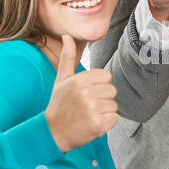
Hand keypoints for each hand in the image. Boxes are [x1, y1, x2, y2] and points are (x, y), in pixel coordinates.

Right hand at [45, 36, 118, 152]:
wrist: (53, 132)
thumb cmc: (59, 104)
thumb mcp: (61, 80)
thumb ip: (67, 57)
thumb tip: (66, 36)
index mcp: (79, 80)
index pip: (106, 76)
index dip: (98, 86)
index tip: (86, 93)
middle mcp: (86, 93)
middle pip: (112, 91)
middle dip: (102, 99)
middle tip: (86, 106)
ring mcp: (92, 109)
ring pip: (113, 105)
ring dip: (104, 112)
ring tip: (88, 115)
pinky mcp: (98, 124)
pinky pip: (114, 119)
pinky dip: (106, 123)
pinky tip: (92, 123)